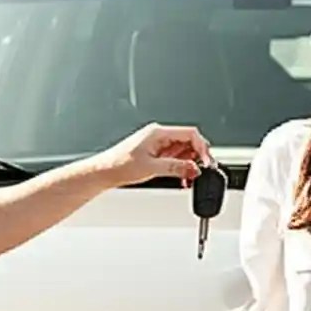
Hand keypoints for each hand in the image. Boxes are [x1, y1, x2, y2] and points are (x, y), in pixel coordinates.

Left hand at [96, 123, 212, 186]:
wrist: (104, 172)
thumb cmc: (120, 165)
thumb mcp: (151, 168)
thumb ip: (176, 168)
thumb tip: (194, 168)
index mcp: (158, 133)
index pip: (190, 133)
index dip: (202, 147)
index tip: (206, 162)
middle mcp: (159, 135)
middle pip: (189, 141)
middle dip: (196, 157)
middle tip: (199, 172)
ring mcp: (157, 143)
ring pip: (183, 150)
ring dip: (189, 164)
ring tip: (188, 178)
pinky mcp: (155, 152)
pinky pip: (175, 156)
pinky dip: (180, 166)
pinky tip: (180, 176)